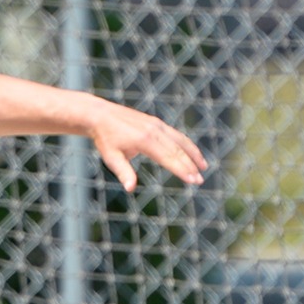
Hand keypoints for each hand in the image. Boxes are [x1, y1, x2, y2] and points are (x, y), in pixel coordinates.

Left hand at [86, 98, 206, 192]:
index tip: (193, 180)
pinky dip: (186, 144)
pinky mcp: (156, 123)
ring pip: (181, 140)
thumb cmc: (105, 139)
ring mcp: (157, 125)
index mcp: (144, 140)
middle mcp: (154, 131)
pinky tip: (191, 153)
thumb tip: (130, 188)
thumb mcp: (111, 157)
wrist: (100, 115)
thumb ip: (123, 172)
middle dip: (190, 166)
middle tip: (200, 181)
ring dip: (193, 154)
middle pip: (178, 150)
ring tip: (203, 167)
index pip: (168, 158)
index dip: (182, 170)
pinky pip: (175, 134)